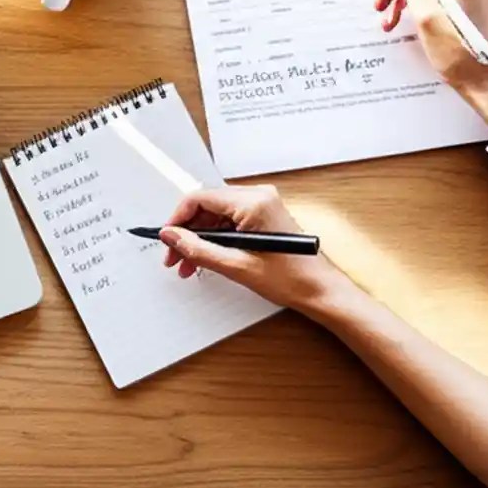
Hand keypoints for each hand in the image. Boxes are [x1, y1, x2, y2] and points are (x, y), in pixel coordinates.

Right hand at [161, 185, 355, 313]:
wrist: (320, 290)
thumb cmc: (291, 279)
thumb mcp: (236, 266)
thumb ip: (198, 248)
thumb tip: (172, 237)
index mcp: (254, 203)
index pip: (200, 198)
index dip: (178, 219)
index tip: (167, 238)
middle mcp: (259, 197)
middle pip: (207, 206)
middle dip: (187, 233)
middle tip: (175, 257)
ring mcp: (263, 205)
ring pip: (216, 216)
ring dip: (200, 239)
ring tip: (189, 264)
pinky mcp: (264, 216)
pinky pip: (230, 221)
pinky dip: (216, 240)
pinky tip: (206, 259)